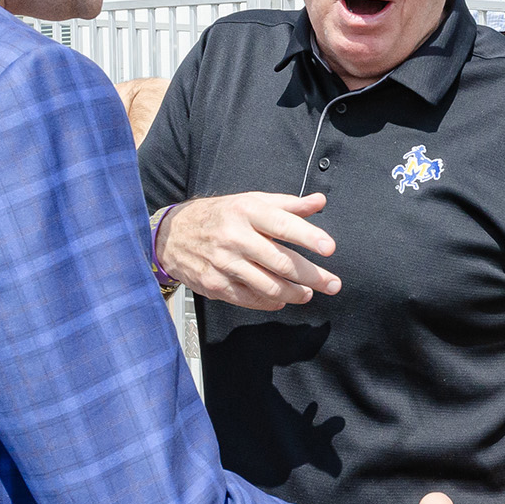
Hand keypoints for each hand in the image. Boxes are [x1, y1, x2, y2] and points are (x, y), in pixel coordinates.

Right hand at [157, 192, 340, 310]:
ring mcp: (224, 263)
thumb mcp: (251, 201)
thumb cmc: (220, 215)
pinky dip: (270, 302)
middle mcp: (234, 237)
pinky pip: (249, 299)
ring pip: (268, 285)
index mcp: (246, 211)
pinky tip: (282, 299)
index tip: (329, 248)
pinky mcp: (215, 285)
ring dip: (294, 293)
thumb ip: (288, 204)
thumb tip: (320, 202)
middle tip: (333, 284)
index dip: (308, 236)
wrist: (171, 235)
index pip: (282, 224)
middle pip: (280, 261)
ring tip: (308, 293)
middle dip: (312, 276)